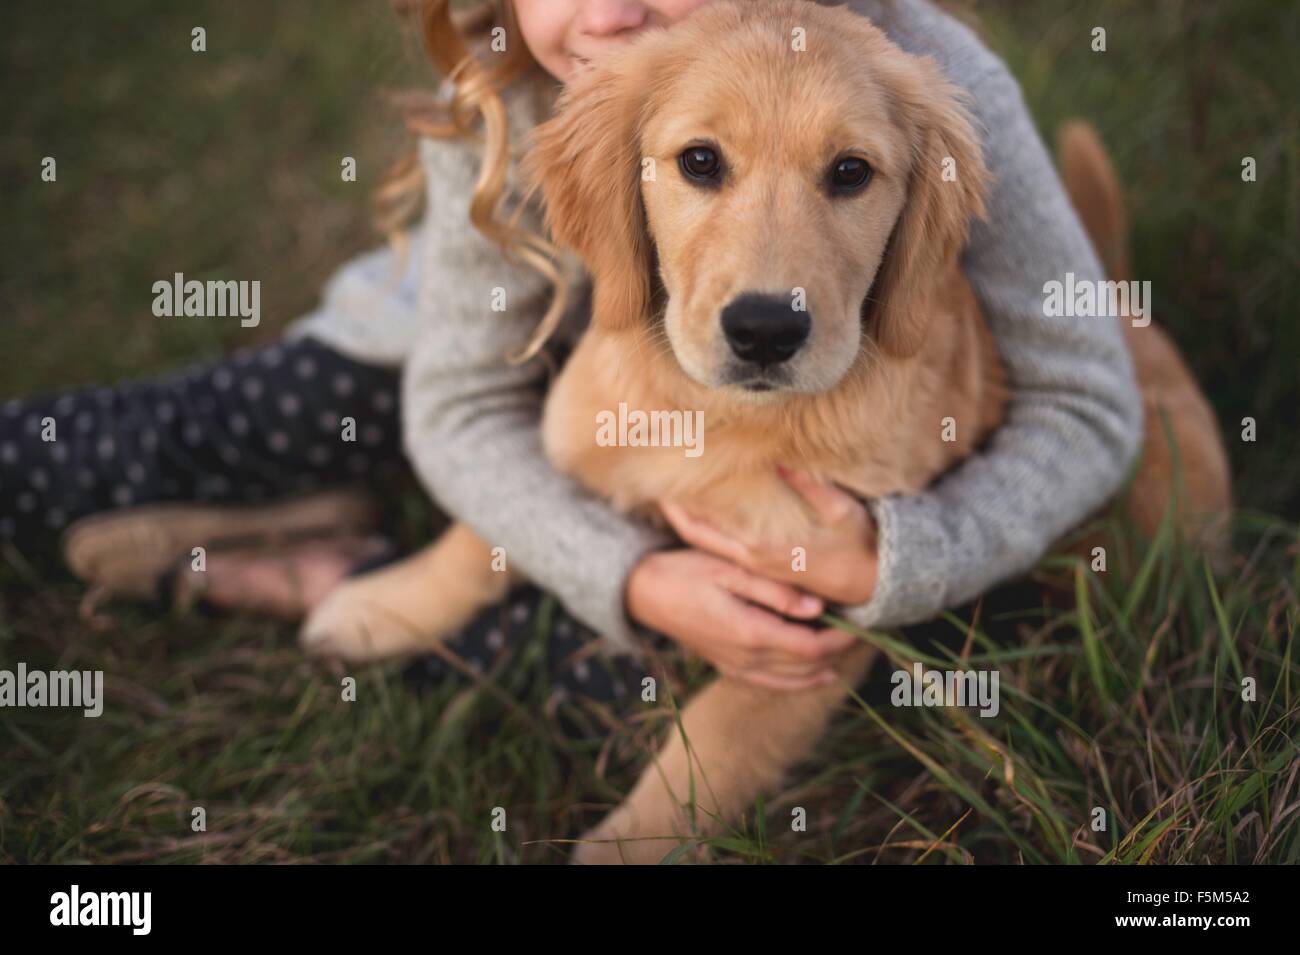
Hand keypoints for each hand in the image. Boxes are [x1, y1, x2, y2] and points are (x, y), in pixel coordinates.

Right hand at [625, 548, 858, 690]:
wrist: (643, 593)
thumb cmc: (685, 571)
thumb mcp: (729, 570)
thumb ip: (773, 590)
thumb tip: (816, 607)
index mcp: (751, 633)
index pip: (811, 646)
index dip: (841, 638)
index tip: (862, 620)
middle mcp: (746, 658)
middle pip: (806, 666)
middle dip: (838, 651)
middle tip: (864, 630)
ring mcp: (736, 666)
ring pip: (791, 680)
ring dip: (822, 669)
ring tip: (847, 652)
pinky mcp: (728, 666)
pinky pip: (772, 683)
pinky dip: (798, 680)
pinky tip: (814, 673)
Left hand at [660, 466, 878, 605]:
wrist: (871, 583)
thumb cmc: (859, 541)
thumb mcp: (839, 508)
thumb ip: (808, 483)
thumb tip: (780, 459)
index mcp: (762, 543)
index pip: (705, 522)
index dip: (678, 502)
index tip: (658, 478)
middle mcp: (751, 559)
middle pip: (696, 535)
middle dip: (671, 512)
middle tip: (646, 487)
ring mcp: (756, 568)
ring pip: (707, 546)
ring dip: (685, 523)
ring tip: (664, 500)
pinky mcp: (764, 571)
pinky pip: (723, 552)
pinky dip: (704, 535)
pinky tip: (697, 520)